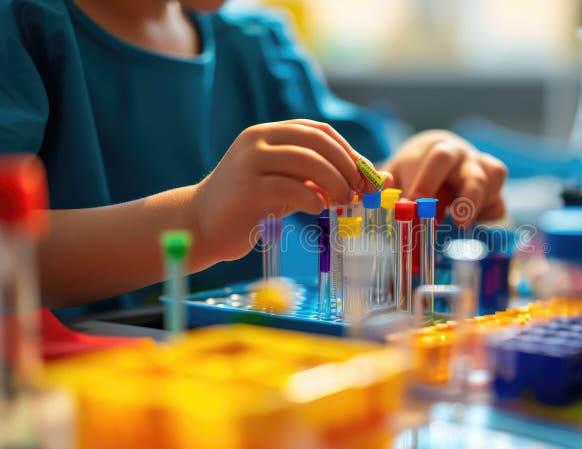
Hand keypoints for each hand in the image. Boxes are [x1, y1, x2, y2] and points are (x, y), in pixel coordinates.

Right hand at [192, 119, 382, 261]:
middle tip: (358, 190)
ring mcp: (249, 162)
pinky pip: (289, 187)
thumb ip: (321, 179)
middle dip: (345, 165)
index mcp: (269, 133)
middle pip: (316, 141)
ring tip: (343, 200)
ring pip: (306, 160)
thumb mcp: (288, 185)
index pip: (318, 131)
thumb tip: (377, 181)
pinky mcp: (246, 188)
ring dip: (333, 181)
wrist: (200, 224)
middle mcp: (258, 139)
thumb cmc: (250, 205)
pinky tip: (318, 209)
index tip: (364, 175)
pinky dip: (312, 198)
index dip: (347, 151)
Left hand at [383, 130, 506, 225]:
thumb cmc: (413, 169)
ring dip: (480, 205)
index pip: (439, 160)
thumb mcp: (398, 174)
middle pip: (475, 174)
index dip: (428, 183)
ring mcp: (484, 175)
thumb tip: (378, 194)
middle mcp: (467, 160)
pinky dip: (486, 219)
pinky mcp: (494, 195)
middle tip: (456, 221)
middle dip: (467, 199)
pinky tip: (466, 228)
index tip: (413, 206)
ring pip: (495, 181)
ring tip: (460, 224)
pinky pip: (498, 206)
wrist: (438, 160)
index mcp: (442, 150)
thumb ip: (388, 185)